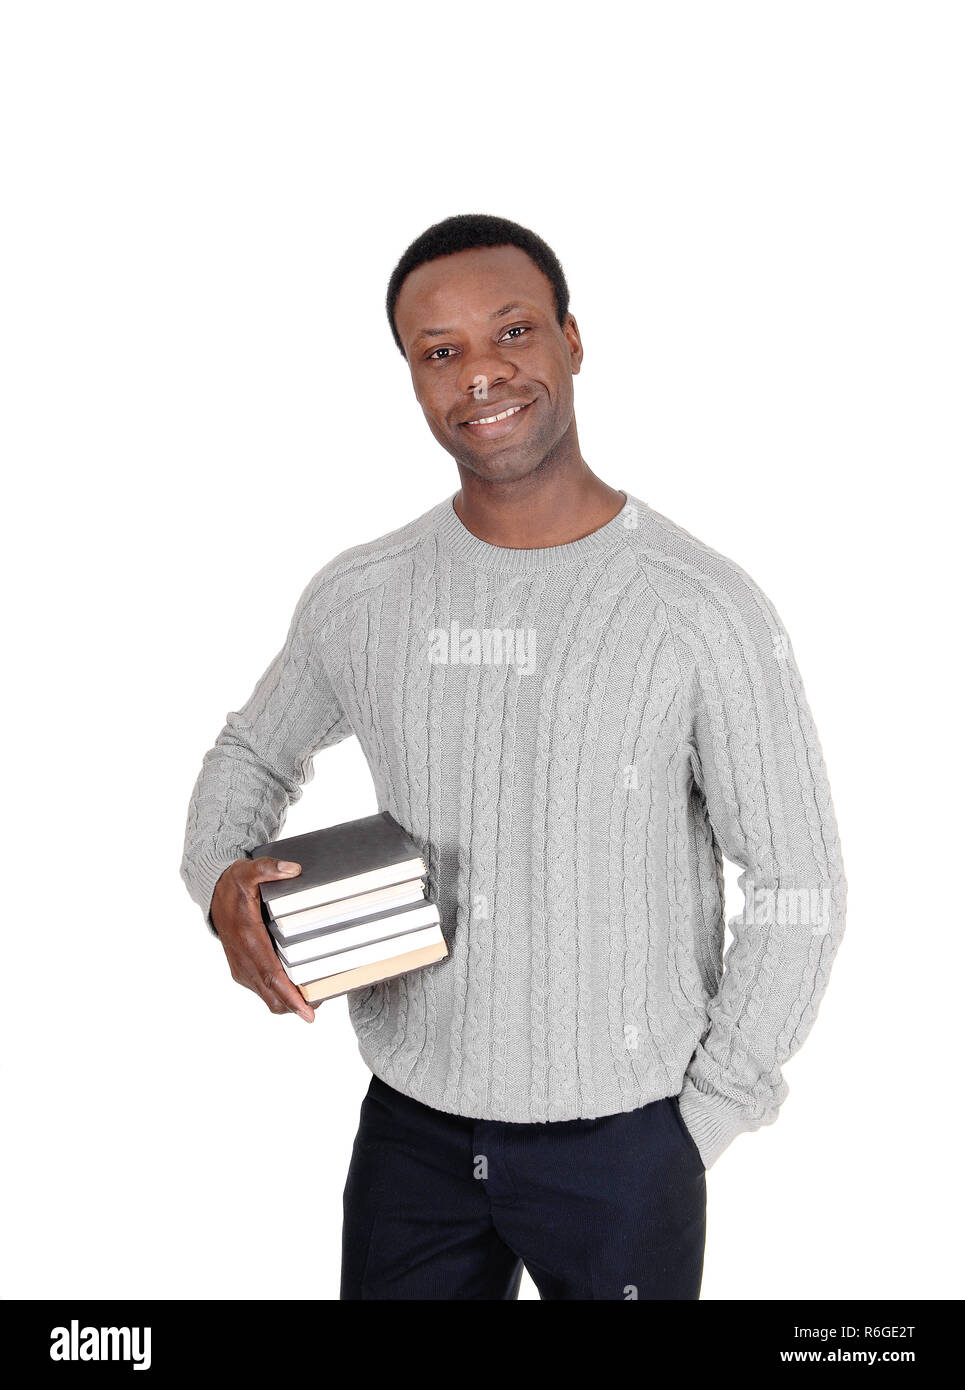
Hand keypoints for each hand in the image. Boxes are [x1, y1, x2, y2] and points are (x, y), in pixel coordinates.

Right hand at [211, 857, 314, 1021]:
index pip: (271, 976)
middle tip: (321, 1001)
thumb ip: (269, 869)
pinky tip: (296, 985)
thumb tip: (293, 869)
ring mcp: (241, 968)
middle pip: (272, 996)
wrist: (211, 895)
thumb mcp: (248, 871)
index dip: (291, 997)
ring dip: (288, 1002)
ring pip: (267, 997)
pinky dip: (279, 994)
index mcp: (248, 939)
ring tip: (313, 996)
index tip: (308, 1013)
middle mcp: (243, 960)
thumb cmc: (232, 885)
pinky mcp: (241, 970)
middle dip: (296, 1006)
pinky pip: (262, 990)